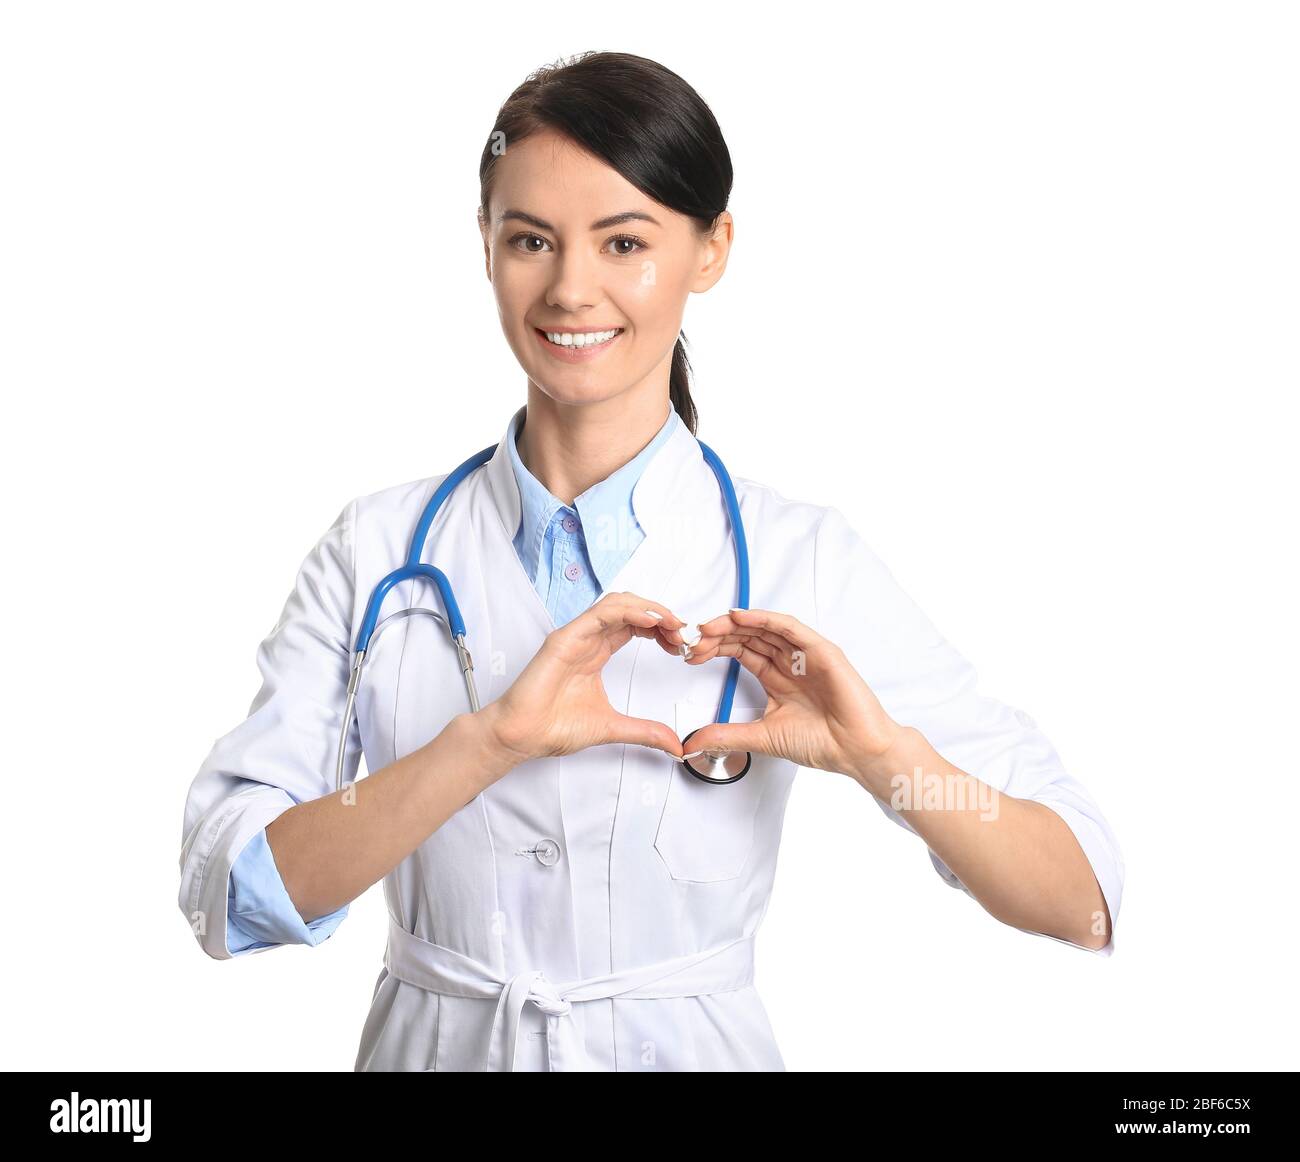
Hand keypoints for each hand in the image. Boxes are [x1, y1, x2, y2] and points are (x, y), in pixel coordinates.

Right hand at [480, 591, 690, 764]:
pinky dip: (629, 612)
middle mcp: (588, 639)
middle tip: (683, 633)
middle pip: (631, 609)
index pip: (636, 626)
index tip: (682, 644)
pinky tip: (651, 622)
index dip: (662, 628)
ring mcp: (576, 636)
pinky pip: (600, 614)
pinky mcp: (564, 638)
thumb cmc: (553, 727)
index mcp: (597, 653)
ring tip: (672, 624)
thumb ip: (645, 731)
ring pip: (618, 603)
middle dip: (661, 615)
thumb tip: (675, 745)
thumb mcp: (613, 728)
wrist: (523, 737)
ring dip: (649, 609)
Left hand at [680, 607, 905, 782]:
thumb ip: (727, 735)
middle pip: (749, 636)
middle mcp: (790, 662)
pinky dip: (765, 619)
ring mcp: (806, 654)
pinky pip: (790, 628)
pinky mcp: (821, 651)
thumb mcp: (762, 737)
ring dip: (735, 624)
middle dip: (719, 635)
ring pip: (765, 628)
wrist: (856, 751)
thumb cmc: (823, 742)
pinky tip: (742, 617)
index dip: (715, 649)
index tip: (691, 653)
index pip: (741, 652)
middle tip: (693, 638)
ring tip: (710, 626)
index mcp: (778, 677)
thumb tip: (693, 742)